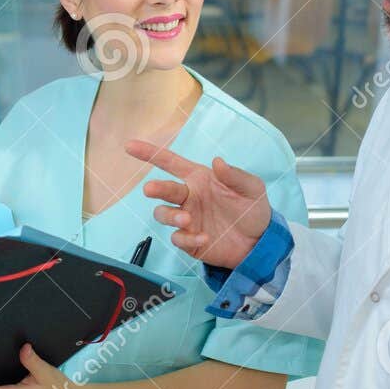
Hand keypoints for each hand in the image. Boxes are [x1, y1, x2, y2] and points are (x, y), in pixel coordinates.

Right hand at [126, 140, 270, 270]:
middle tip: (150, 189)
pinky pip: (178, 238)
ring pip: (163, 214)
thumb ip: (235, 175)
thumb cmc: (252, 209)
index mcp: (199, 179)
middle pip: (164, 189)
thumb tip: (217, 161)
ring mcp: (186, 219)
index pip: (170, 163)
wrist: (259, 242)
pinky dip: (187, 238)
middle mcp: (188, 197)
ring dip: (170, 216)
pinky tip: (204, 237)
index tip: (129, 146)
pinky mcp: (189, 240)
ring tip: (186, 220)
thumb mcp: (251, 188)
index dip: (150, 153)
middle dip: (155, 188)